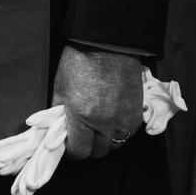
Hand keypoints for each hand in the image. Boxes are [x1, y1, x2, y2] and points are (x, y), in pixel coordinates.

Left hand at [51, 45, 143, 159]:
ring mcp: (124, 119)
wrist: (108, 42)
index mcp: (82, 115)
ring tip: (97, 126)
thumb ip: (59, 113)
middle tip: (81, 135)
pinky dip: (119, 131)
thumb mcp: (61, 86)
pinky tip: (111, 118)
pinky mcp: (137, 114)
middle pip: (98, 152)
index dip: (71, 151)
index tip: (68, 145)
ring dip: (104, 140)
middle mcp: (105, 122)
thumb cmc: (80, 60)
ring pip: (114, 145)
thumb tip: (58, 131)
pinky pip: (127, 134)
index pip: (79, 151)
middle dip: (87, 147)